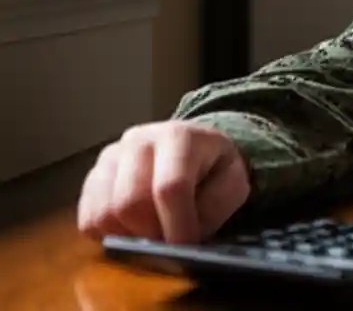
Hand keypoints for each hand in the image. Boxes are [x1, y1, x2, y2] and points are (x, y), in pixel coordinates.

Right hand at [77, 121, 250, 243]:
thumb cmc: (213, 169)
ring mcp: (110, 157)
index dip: (178, 225)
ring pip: (104, 214)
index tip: (186, 247)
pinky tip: (133, 231)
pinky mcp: (92, 178)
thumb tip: (184, 239)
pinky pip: (88, 220)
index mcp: (178, 137)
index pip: (170, 187)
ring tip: (153, 235)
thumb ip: (215, 207)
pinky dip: (109, 236)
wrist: (192, 148)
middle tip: (169, 243)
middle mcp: (138, 140)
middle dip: (152, 234)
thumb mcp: (233, 182)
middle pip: (130, 203)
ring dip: (130, 237)